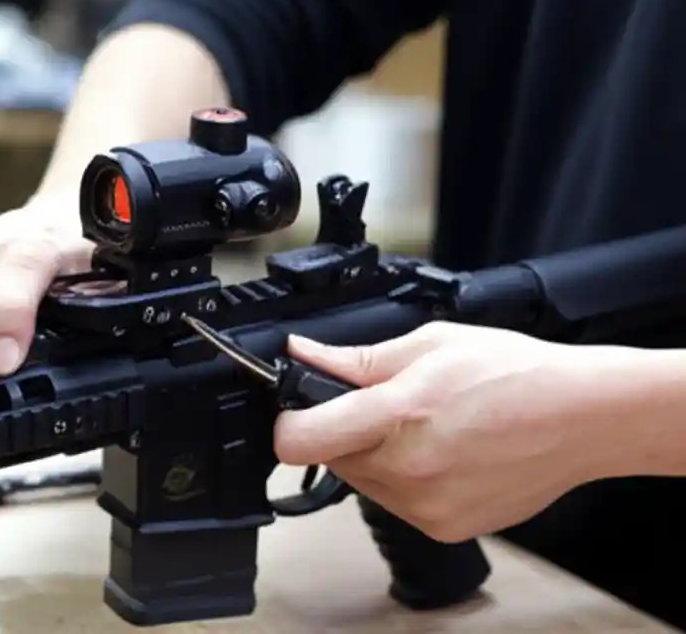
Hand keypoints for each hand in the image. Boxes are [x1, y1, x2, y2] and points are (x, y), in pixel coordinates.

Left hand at [272, 322, 634, 542]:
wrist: (584, 418)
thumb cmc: (515, 374)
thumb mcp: (429, 344)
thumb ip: (356, 359)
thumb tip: (302, 354)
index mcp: (397, 417)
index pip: (300, 440)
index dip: (289, 421)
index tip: (297, 409)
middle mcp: (407, 470)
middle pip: (332, 457)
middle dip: (346, 431)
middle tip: (391, 406)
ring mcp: (426, 506)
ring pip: (363, 482)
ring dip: (377, 457)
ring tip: (428, 428)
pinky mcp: (443, 528)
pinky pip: (398, 504)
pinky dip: (408, 482)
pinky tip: (447, 455)